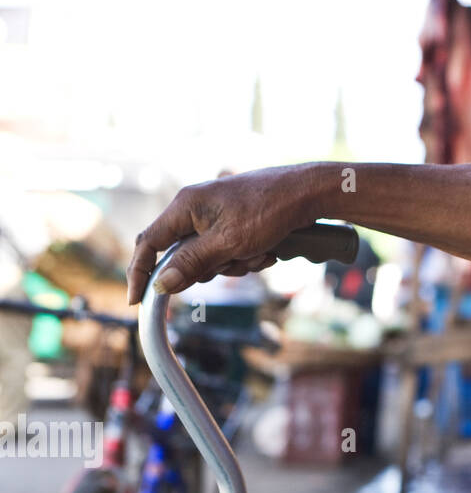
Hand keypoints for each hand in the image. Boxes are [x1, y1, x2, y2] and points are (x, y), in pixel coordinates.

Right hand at [126, 164, 319, 304]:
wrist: (310, 194)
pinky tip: (270, 250)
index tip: (138, 299)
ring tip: (260, 252)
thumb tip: (161, 283)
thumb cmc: (269, 209)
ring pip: (212, 258)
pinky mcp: (239, 223)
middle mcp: (198, 209)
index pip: (149, 243)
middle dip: (211, 268)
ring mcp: (219, 215)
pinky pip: (233, 251)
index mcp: (186, 207)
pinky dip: (250, 257)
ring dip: (237, 263)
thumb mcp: (227, 242)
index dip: (140, 271)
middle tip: (235, 260)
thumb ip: (192, 263)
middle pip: (184, 255)